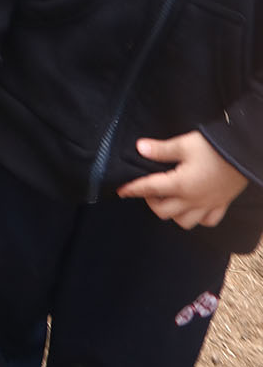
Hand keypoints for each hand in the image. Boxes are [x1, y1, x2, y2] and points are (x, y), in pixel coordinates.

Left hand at [117, 132, 247, 228]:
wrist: (245, 154)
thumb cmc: (214, 148)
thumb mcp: (184, 144)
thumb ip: (161, 149)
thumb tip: (139, 148)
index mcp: (180, 185)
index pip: (150, 189)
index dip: (133, 189)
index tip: (120, 190)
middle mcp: (193, 200)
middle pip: (164, 212)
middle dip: (151, 202)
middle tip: (148, 189)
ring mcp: (208, 206)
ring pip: (184, 222)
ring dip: (172, 213)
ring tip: (168, 198)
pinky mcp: (221, 205)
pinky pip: (206, 221)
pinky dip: (196, 218)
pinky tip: (192, 207)